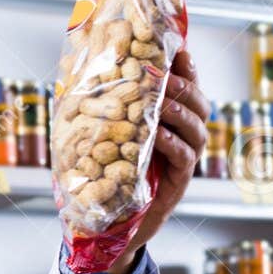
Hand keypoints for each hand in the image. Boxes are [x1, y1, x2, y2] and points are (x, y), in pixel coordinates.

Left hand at [106, 48, 207, 273]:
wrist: (104, 222)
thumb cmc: (101, 173)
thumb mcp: (97, 134)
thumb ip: (97, 107)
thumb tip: (74, 72)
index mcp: (167, 120)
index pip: (184, 89)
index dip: (186, 70)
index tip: (180, 51)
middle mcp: (180, 136)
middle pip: (198, 104)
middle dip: (185, 87)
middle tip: (168, 77)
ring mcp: (183, 159)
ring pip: (195, 128)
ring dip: (180, 112)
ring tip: (164, 103)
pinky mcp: (178, 182)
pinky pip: (184, 158)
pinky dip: (173, 144)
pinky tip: (160, 135)